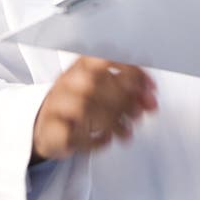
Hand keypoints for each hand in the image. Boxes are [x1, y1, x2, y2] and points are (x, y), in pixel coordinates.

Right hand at [31, 56, 157, 161]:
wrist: (48, 126)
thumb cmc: (82, 104)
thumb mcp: (107, 94)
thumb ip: (130, 94)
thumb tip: (151, 100)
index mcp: (82, 66)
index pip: (103, 59)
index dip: (129, 70)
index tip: (149, 86)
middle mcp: (67, 81)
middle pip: (92, 84)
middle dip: (122, 99)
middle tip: (139, 113)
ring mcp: (56, 105)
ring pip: (81, 108)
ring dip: (111, 121)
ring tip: (127, 132)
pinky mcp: (50, 130)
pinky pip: (70, 134)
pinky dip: (92, 140)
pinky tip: (106, 140)